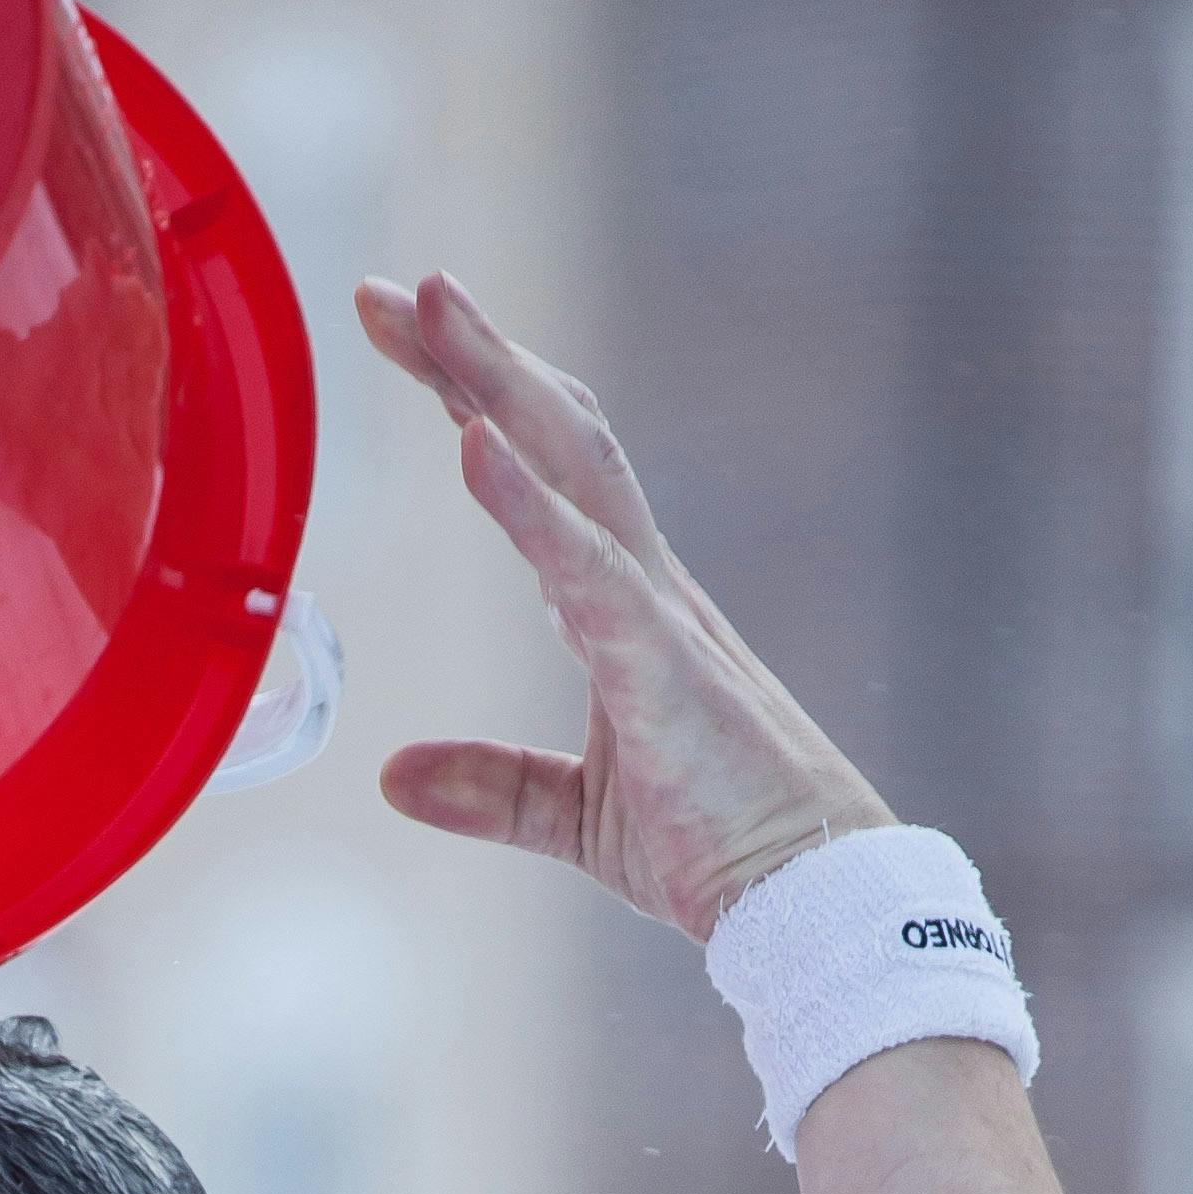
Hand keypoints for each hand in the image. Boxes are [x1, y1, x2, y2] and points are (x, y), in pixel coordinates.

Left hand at [359, 271, 887, 943]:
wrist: (808, 904)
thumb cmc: (718, 848)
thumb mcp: (577, 815)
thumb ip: (491, 787)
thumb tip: (392, 778)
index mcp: (622, 607)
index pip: (538, 471)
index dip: (469, 396)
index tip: (397, 330)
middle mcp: (642, 585)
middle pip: (551, 436)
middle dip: (471, 357)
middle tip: (384, 289)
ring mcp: (657, 616)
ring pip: (570, 467)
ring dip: (495, 385)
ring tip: (430, 306)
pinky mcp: (662, 670)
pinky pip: (586, 572)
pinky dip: (527, 509)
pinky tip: (472, 448)